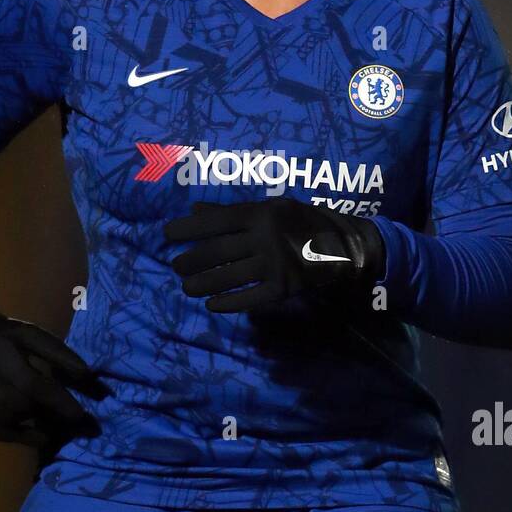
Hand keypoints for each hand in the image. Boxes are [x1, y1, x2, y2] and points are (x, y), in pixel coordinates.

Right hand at [0, 291, 106, 448]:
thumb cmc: (5, 337)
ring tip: (58, 422)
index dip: (58, 402)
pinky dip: (25, 437)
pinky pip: (3, 435)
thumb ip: (59, 354)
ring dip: (41, 423)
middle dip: (54, 415)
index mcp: (1, 358)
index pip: (34, 386)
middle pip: (26, 407)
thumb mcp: (32, 334)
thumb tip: (88, 375)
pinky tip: (41, 433)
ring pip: (17, 421)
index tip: (81, 414)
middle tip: (76, 422)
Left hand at [163, 196, 384, 312]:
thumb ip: (233, 211)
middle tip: (176, 267)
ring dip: (201, 284)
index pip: (215, 221)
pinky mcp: (284, 288)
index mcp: (261, 212)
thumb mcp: (271, 207)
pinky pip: (248, 299)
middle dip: (190, 260)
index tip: (167, 235)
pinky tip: (212, 305)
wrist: (345, 246)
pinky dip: (227, 303)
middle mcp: (265, 236)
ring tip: (187, 287)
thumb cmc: (302, 221)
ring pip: (227, 277)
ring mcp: (275, 264)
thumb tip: (195, 211)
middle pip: (216, 252)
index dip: (187, 228)